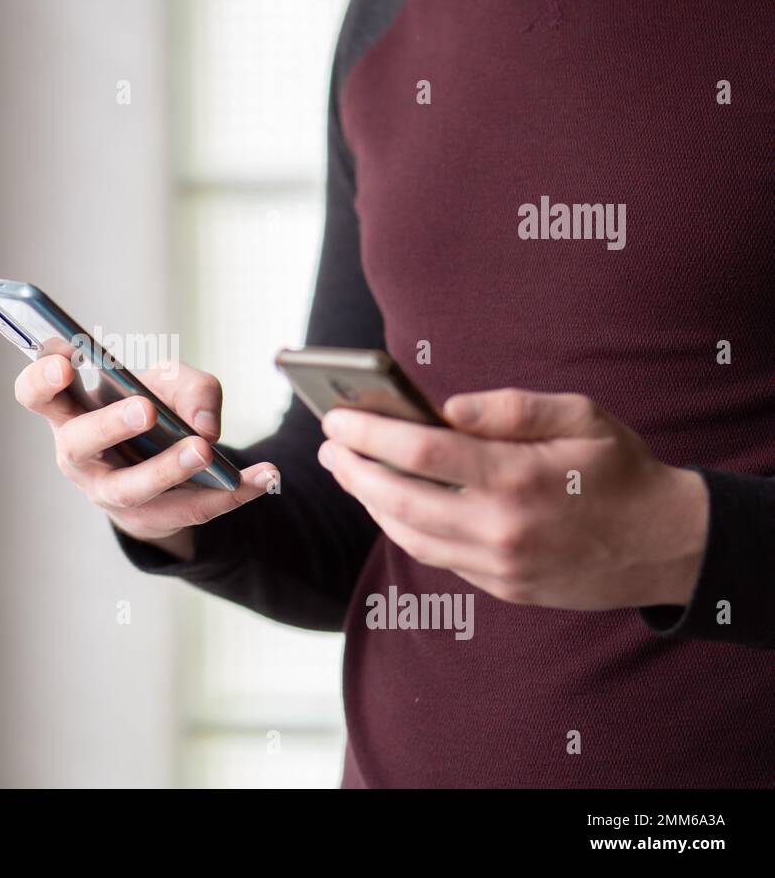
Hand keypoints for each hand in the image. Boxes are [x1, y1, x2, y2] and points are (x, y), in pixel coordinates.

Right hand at [14, 355, 278, 559]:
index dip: (42, 378)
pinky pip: (191, 509)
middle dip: (111, 426)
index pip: (36, 394)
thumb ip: (189, 386)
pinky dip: (231, 492)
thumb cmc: (150, 408)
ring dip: (169, 469)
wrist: (161, 462)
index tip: (65, 362)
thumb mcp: (169, 382)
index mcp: (70, 411)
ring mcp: (110, 494)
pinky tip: (265, 476)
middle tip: (146, 409)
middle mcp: (79, 457)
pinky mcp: (150, 521)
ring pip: (133, 488)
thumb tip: (204, 424)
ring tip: (204, 449)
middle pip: (79, 444)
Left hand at [317, 388, 708, 610]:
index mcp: (519, 478)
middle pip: (400, 499)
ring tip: (349, 470)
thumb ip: (511, 407)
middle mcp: (502, 528)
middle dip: (354, 469)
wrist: (665, 545)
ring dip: (369, 502)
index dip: (369, 432)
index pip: (421, 452)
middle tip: (328, 446)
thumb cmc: (617, 468)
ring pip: (409, 534)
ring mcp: (499, 565)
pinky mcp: (500, 587)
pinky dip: (402, 527)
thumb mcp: (581, 416)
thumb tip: (444, 406)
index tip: (336, 415)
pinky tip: (389, 501)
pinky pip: (435, 556)